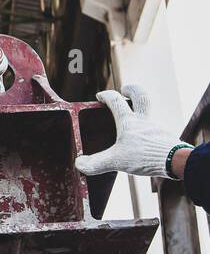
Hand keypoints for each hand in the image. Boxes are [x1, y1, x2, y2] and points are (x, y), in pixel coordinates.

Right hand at [75, 85, 191, 178]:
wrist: (174, 161)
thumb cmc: (145, 156)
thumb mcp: (116, 161)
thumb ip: (97, 163)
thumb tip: (79, 164)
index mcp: (129, 121)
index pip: (116, 101)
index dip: (107, 96)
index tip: (100, 96)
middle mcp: (143, 121)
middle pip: (141, 97)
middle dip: (132, 90)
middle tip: (126, 89)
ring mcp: (156, 128)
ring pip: (148, 114)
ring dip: (140, 113)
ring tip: (132, 123)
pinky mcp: (164, 138)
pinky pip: (154, 130)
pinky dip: (148, 131)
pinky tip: (144, 143)